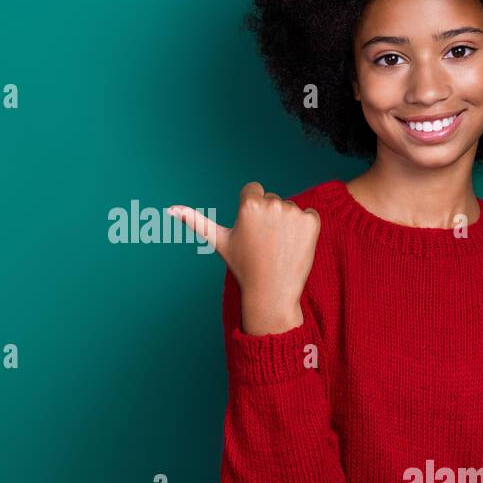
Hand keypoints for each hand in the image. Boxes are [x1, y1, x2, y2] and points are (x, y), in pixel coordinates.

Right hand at [168, 182, 320, 334]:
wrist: (271, 291)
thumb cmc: (243, 266)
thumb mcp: (219, 241)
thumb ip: (196, 221)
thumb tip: (170, 209)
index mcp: (249, 204)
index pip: (253, 190)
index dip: (251, 211)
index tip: (251, 231)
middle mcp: (272, 203)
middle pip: (271, 199)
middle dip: (268, 217)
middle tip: (264, 243)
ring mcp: (294, 212)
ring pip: (289, 208)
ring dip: (286, 223)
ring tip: (278, 246)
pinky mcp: (312, 222)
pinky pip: (309, 216)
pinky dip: (304, 229)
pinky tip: (294, 246)